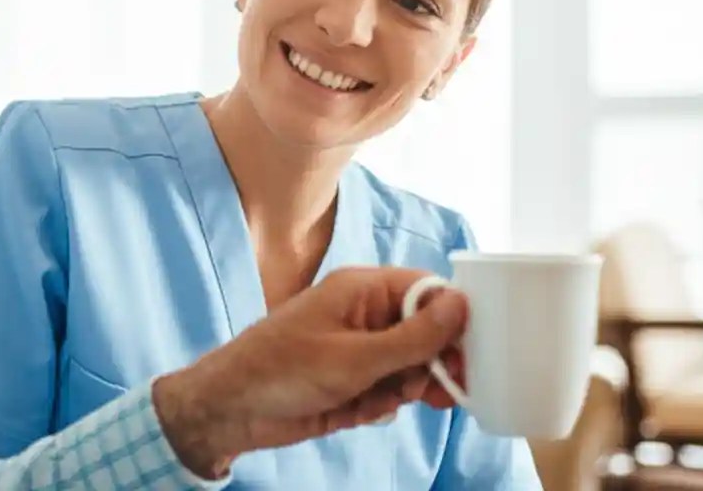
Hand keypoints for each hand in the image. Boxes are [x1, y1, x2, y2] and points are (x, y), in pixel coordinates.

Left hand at [152, 267, 467, 478]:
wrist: (232, 411)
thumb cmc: (281, 370)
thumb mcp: (355, 357)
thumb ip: (413, 337)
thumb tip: (461, 305)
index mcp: (363, 290)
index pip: (427, 291)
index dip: (454, 320)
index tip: (470, 352)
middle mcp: (364, 315)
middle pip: (425, 333)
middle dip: (432, 364)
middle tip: (436, 390)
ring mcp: (358, 350)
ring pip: (411, 368)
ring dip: (405, 390)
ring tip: (379, 400)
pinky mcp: (352, 382)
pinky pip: (389, 392)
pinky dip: (380, 406)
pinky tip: (357, 412)